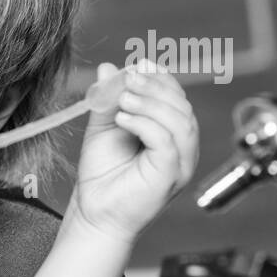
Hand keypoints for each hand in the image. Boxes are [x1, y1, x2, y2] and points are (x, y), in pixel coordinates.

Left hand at [68, 60, 199, 244]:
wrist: (93, 212)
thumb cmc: (102, 174)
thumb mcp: (104, 127)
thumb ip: (109, 99)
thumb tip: (109, 67)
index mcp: (171, 132)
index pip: (175, 97)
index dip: (159, 77)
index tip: (137, 64)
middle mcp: (182, 146)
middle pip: (181, 105)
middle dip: (154, 87)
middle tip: (128, 78)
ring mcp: (181, 161)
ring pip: (179, 120)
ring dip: (151, 103)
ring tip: (124, 100)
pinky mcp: (171, 174)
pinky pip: (167, 141)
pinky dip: (146, 124)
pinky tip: (123, 120)